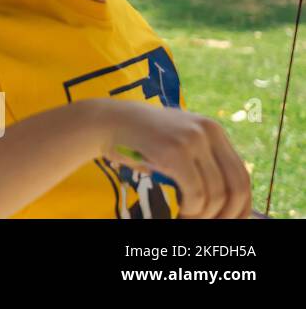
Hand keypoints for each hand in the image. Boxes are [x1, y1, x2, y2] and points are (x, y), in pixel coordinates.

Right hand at [93, 99, 251, 217]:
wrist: (107, 122)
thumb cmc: (139, 140)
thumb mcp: (177, 145)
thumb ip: (200, 161)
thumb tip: (223, 202)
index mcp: (213, 131)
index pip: (242, 175)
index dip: (241, 206)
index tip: (230, 222)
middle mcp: (208, 131)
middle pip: (236, 186)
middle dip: (227, 215)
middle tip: (209, 226)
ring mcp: (192, 139)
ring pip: (216, 193)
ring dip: (203, 215)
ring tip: (187, 220)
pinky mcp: (175, 150)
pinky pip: (196, 193)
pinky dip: (192, 209)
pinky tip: (181, 212)